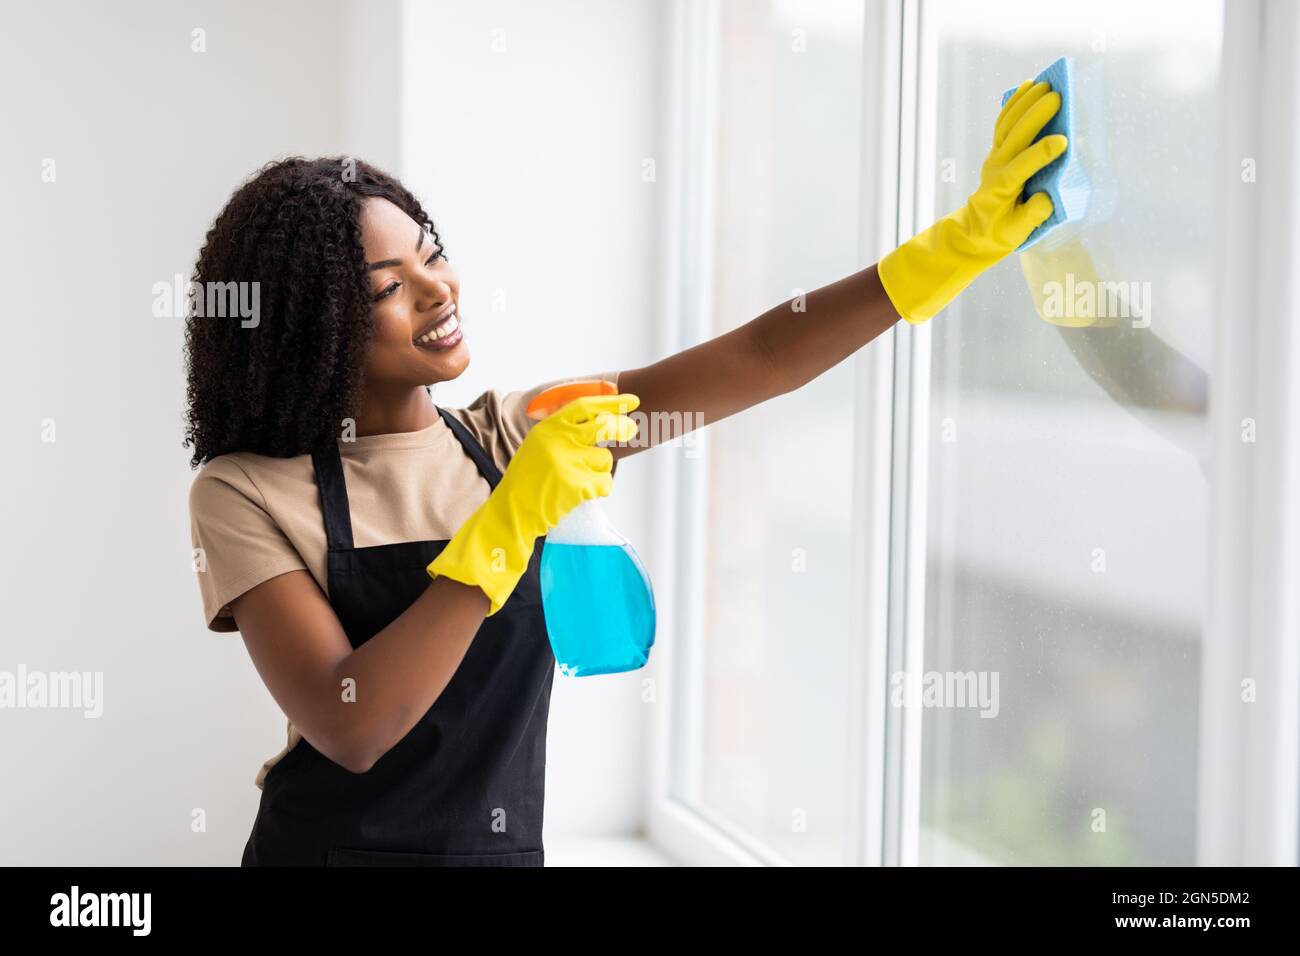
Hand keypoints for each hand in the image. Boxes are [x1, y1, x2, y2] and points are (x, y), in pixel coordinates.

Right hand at [427, 393, 639, 615]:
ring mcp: (568, 462)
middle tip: (631, 429)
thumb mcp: (539, 445)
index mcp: (548, 428)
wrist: (513, 510)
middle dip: (622, 427)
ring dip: (600, 471)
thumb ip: (563, 432)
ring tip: (579, 481)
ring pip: (604, 460)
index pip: (584, 406)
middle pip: (603, 426)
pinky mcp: (577, 485)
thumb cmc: (528, 480)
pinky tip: (580, 494)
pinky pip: (604, 483)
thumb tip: (602, 421)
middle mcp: (559, 441)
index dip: (609, 402)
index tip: (629, 401)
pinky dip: (599, 490)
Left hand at [879, 78, 1067, 323]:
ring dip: (1026, 102)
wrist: (976, 231)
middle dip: (1035, 116)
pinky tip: (1028, 86)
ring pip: (1008, 124)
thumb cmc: (1000, 233)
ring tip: (1045, 84)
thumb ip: (1032, 215)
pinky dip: (1015, 103)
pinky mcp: (998, 150)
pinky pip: (1004, 122)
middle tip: (1057, 96)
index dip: (1041, 154)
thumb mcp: (1017, 232)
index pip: (1021, 167)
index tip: (1063, 142)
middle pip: (1014, 137)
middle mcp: (996, 167)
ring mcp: (995, 156)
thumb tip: (1047, 197)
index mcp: (1001, 189)